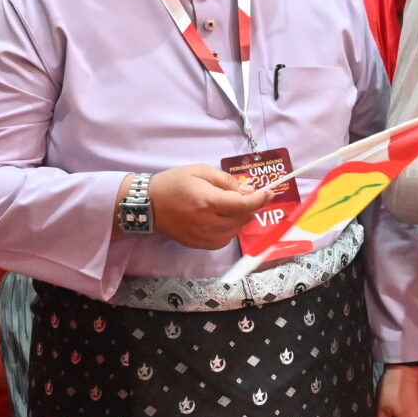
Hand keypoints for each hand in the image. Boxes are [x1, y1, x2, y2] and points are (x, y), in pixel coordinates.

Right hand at [143, 163, 263, 248]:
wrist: (148, 205)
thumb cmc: (173, 183)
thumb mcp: (200, 171)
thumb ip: (226, 181)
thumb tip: (249, 190)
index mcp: (208, 202)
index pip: (244, 205)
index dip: (260, 199)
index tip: (269, 192)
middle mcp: (208, 223)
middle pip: (242, 218)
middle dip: (249, 206)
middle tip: (244, 195)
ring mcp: (204, 237)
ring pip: (236, 230)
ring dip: (240, 218)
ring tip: (229, 206)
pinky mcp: (200, 245)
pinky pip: (225, 240)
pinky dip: (230, 229)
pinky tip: (221, 218)